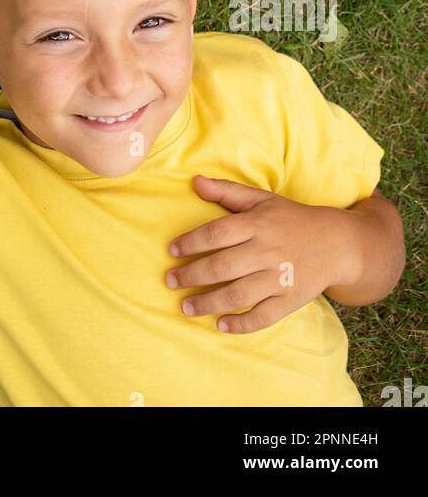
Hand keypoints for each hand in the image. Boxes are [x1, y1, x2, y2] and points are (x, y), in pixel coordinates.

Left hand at [165, 175, 349, 332]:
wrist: (336, 243)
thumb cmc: (291, 219)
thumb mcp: (261, 199)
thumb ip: (227, 191)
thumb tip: (194, 181)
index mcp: (258, 224)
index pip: (218, 233)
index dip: (191, 242)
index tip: (172, 250)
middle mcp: (267, 251)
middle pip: (223, 266)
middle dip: (192, 276)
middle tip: (171, 281)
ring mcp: (280, 278)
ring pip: (239, 294)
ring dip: (209, 303)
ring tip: (186, 308)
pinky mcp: (291, 300)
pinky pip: (263, 316)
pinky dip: (241, 323)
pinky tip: (220, 325)